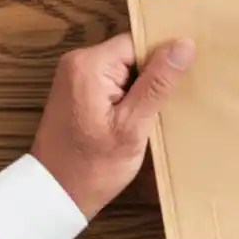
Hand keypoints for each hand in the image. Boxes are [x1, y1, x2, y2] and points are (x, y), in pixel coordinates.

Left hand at [31, 33, 195, 217]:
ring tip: (154, 112)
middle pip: (131, 53)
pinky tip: (138, 117)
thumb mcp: (133, 126)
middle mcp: (77, 62)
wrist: (54, 195)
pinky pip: (112, 81)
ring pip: (124, 68)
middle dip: (152, 75)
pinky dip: (127, 96)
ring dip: (141, 88)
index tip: (181, 79)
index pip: (138, 42)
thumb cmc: (93, 166)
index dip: (162, 59)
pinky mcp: (76, 91)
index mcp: (90, 64)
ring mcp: (74, 76)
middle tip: (170, 101)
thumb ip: (158, 83)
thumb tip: (184, 44)